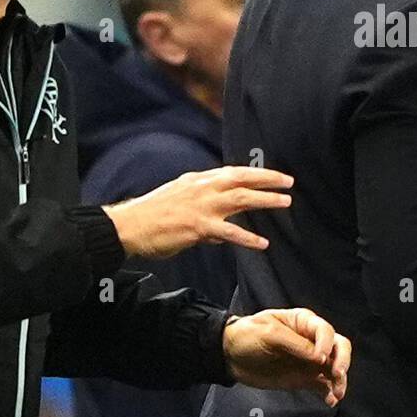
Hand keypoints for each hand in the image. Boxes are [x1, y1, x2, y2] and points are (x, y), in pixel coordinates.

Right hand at [103, 166, 292, 258]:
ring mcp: (201, 207)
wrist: (128, 226)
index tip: (274, 175)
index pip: (232, 173)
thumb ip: (204, 213)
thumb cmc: (151, 217)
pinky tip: (263, 243)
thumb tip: (223, 233)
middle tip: (289, 182)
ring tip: (285, 203)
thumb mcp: (179, 203)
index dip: (256, 173)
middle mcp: (201, 188)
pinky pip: (229, 232)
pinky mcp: (197, 227)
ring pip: (241, 199)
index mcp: (197, 180)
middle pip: (242, 179)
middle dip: (268, 179)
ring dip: (265, 200)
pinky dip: (248, 237)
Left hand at [223, 308, 351, 406]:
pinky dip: (330, 392)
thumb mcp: (268, 334)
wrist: (230, 356)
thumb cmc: (247, 336)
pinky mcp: (305, 378)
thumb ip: (294, 344)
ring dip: (339, 380)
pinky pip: (323, 385)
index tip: (320, 358)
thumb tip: (320, 357)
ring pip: (334, 367)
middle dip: (343, 360)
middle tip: (337, 375)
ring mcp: (310, 360)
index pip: (325, 330)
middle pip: (338, 346)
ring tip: (337, 394)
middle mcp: (311, 340)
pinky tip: (330, 401)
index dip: (327, 343)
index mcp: (303, 322)